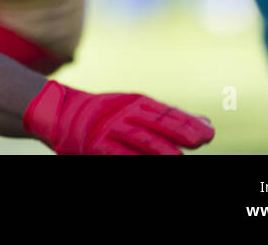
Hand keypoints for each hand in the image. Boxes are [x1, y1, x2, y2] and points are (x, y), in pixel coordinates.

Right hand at [23, 80, 214, 153]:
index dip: (187, 123)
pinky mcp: (95, 146)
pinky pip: (117, 155)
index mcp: (136, 103)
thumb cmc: (106, 115)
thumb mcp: (136, 110)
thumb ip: (169, 118)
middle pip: (157, 124)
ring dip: (161, 150)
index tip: (208, 134)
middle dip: (180, 133)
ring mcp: (109, 130)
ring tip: (177, 157)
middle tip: (202, 140)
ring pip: (140, 140)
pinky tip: (145, 164)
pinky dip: (131, 159)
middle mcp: (124, 113)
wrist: (59, 112)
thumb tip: (207, 124)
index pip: (166, 112)